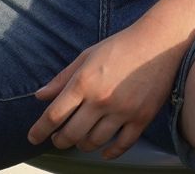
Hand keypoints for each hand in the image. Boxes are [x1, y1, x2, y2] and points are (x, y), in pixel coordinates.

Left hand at [27, 24, 186, 159]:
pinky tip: (104, 151)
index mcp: (84, 82)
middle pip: (71, 134)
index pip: (54, 116)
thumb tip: (40, 96)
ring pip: (94, 142)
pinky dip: (110, 153)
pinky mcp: (142, 117)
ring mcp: (123, 111)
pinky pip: (122, 145)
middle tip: (58, 139)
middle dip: (59, 140)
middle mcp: (101, 99)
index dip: (39, 130)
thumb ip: (63, 78)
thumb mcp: (87, 55)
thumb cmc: (122, 45)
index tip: (33, 138)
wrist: (161, 41)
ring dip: (83, 144)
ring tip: (81, 139)